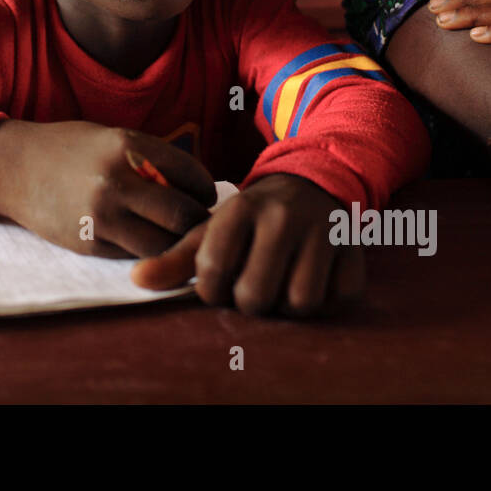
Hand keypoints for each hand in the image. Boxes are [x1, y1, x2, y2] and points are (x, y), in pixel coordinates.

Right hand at [0, 120, 216, 257]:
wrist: (14, 167)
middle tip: (196, 221)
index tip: (204, 195)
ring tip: (172, 233)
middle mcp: (118, 181)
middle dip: (196, 221)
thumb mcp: (113, 138)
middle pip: (182, 215)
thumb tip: (195, 187)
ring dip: (174, 241)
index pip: (191, 175)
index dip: (205, 189)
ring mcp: (102, 216)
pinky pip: (135, 254)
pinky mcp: (89, 243)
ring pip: (162, 243)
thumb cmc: (69, 149)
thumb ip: (151, 159)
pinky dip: (146, 250)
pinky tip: (142, 237)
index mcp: (129, 147)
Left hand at [132, 174, 363, 316]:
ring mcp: (321, 230)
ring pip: (300, 302)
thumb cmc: (251, 219)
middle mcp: (281, 215)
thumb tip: (137, 280)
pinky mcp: (353, 247)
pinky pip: (338, 297)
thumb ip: (175, 258)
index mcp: (239, 208)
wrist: (310, 184)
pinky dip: (325, 300)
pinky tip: (313, 279)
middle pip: (256, 295)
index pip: (212, 272)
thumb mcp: (212, 230)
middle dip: (249, 301)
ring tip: (281, 285)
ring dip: (288, 306)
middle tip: (253, 285)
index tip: (219, 281)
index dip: (211, 290)